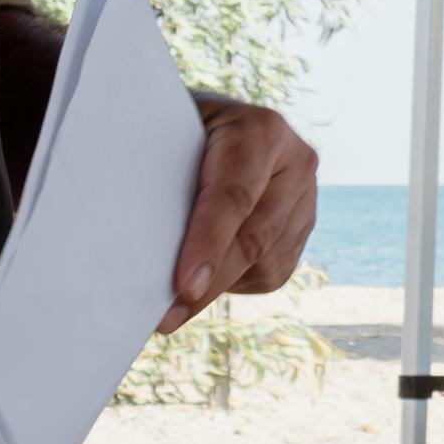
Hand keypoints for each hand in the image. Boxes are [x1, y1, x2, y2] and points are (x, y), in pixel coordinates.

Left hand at [159, 98, 318, 328]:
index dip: (208, 243)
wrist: (210, 127)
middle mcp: (295, 162)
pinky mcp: (303, 228)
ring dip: (218, 286)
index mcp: (262, 129)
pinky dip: (235, 282)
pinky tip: (209, 271)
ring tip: (172, 297)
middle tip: (166, 317)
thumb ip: (159, 176)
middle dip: (209, 283)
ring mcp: (306, 197)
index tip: (184, 286)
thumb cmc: (176, 130)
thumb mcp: (166, 135)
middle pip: (253, 237)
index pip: (235, 195)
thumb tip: (137, 243)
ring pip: (264, 262)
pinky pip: (271, 273)